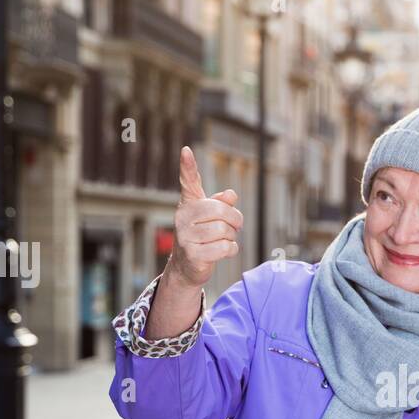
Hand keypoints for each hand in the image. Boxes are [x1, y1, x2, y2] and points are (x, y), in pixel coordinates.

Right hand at [164, 146, 243, 289]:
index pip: (189, 182)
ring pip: (224, 230)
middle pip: (221, 211)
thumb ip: (222, 203)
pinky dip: (230, 250)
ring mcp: (185, 236)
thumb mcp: (212, 218)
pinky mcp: (193, 254)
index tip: (186, 150)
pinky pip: (224, 247)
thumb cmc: (203, 237)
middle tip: (235, 226)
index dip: (188, 166)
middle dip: (235, 220)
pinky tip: (223, 251)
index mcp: (189, 204)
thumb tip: (231, 194)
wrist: (188, 267)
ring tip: (224, 240)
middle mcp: (183, 217)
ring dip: (232, 237)